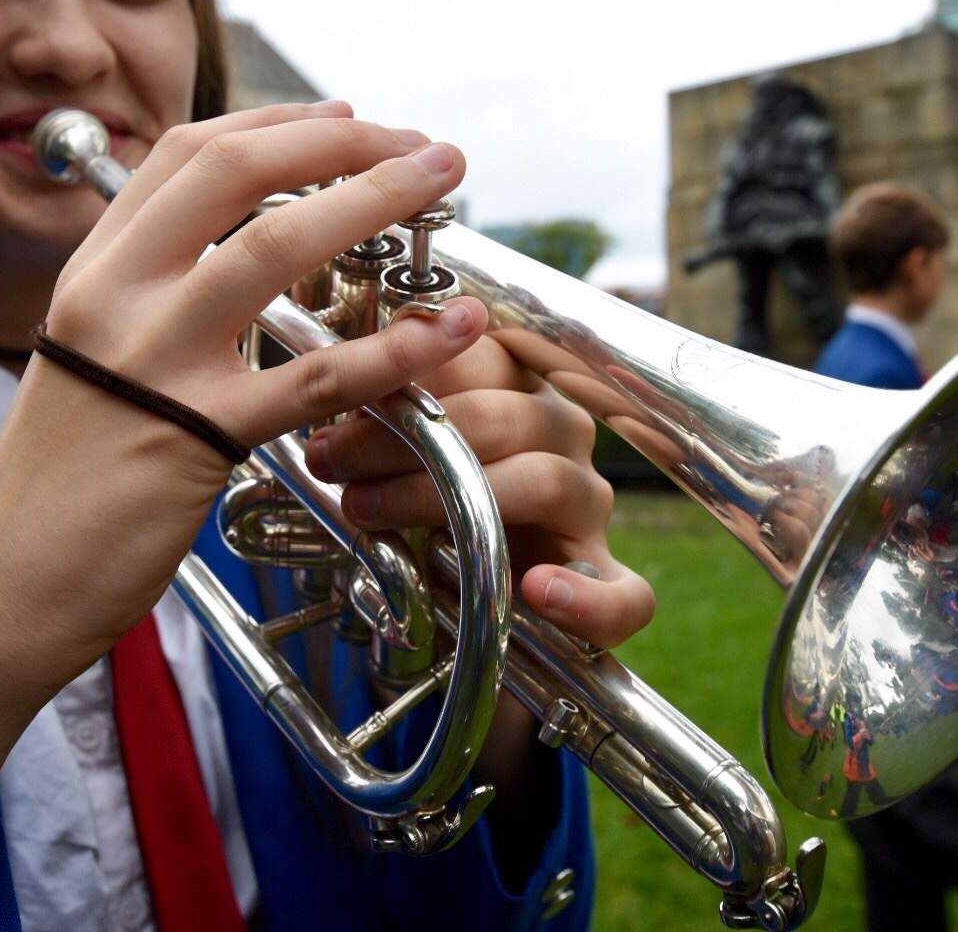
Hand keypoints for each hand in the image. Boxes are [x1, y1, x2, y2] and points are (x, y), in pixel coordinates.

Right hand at [0, 102, 487, 928]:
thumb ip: (153, 304)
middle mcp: (115, 295)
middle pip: (236, 170)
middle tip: (419, 142)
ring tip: (442, 185)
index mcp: (90, 270)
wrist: (0, 586)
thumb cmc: (58, 485)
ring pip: (278, 246)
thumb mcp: (90, 362)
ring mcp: (152, 359)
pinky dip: (395, 347)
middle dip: (343, 140)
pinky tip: (450, 329)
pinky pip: (316, 377)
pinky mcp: (195, 436)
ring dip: (374, 201)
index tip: (342, 118)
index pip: (185, 154)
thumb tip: (236, 268)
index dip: (275, 121)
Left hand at [305, 333, 654, 874]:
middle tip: (333, 462)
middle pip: (501, 418)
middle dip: (404, 439)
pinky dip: (584, 597)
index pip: (483, 356)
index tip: (339, 399)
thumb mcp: (403, 449)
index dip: (407, 374)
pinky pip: (624, 594)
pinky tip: (537, 591)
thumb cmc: (432, 509)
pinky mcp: (606, 582)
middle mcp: (565, 437)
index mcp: (523, 390)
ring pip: (543, 482)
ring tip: (371, 514)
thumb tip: (343, 366)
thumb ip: (387, 405)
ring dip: (443, 500)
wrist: (472, 602)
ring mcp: (588, 508)